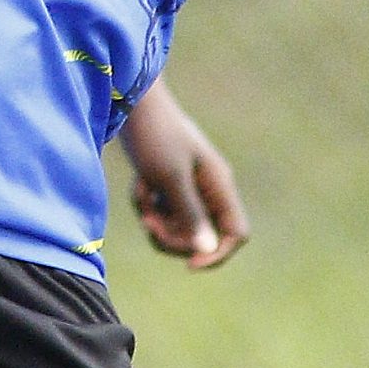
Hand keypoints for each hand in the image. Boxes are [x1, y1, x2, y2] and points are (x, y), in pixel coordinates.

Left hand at [121, 87, 249, 271]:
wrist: (132, 103)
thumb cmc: (154, 135)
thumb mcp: (169, 177)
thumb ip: (190, 213)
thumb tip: (206, 250)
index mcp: (219, 185)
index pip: (236, 234)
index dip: (217, 253)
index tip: (187, 264)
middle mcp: (209, 188)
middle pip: (202, 237)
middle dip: (173, 236)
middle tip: (148, 223)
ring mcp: (189, 187)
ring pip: (178, 226)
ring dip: (156, 220)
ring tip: (141, 196)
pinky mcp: (169, 184)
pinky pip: (161, 212)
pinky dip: (147, 205)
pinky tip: (139, 184)